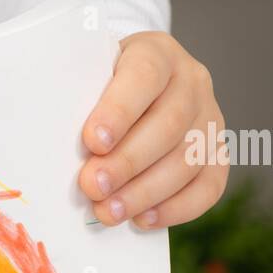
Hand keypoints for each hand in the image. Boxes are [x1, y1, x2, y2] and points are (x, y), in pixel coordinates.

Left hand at [78, 31, 227, 228]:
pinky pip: (209, 186)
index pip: (144, 75)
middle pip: (168, 124)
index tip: (92, 141)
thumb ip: (78, 101)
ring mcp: (210, 118)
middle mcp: (191, 81)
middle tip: (92, 187)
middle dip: (127, 162)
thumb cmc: (102, 86)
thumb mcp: (89, 76)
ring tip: (108, 212)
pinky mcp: (218, 153)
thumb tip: (53, 151)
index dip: (119, 110)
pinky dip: (176, 208)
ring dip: (145, 192)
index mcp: (156, 53)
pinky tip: (143, 219)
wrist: (138, 86)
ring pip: (188, 160)